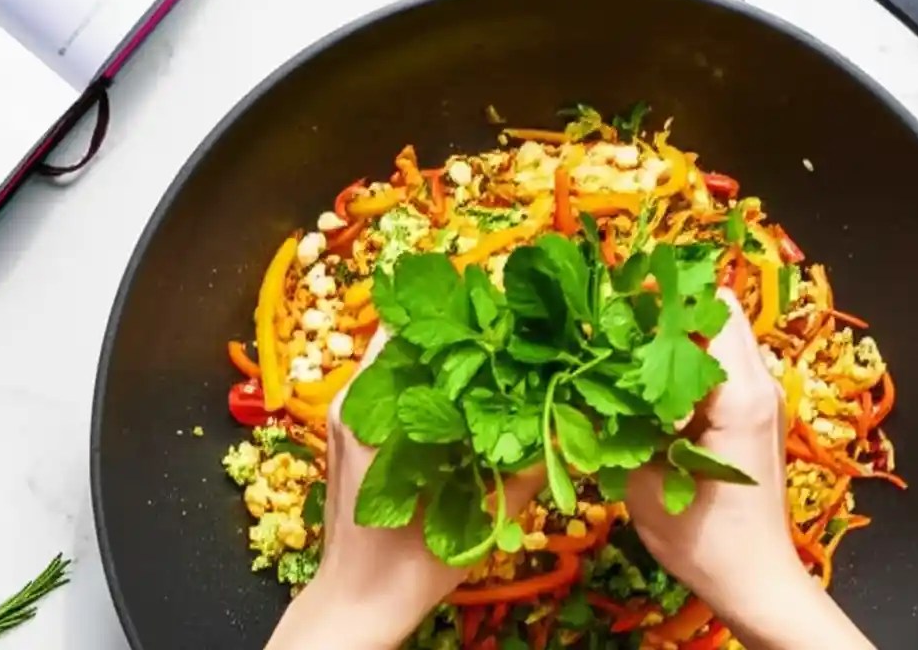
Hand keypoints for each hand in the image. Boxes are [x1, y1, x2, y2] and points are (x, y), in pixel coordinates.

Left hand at [266, 329, 543, 649]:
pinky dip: (426, 383)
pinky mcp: (352, 433)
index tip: (500, 314)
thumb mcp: (473, 521)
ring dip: (441, 357)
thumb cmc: (405, 567)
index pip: (409, 335)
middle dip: (454, 333)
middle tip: (506, 333)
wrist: (356, 603)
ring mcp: (348, 417)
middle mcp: (353, 404)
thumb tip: (569, 430)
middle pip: (404, 340)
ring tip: (493, 356)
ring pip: (398, 362)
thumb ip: (520, 475)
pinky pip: (392, 390)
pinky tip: (467, 395)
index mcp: (373, 416)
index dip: (456, 318)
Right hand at [625, 290, 872, 649]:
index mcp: (739, 394)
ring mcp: (762, 402)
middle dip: (666, 315)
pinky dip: (686, 371)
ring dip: (675, 344)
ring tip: (626, 357)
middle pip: (717, 317)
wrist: (756, 583)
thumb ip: (616, 425)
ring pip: (718, 345)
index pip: (712, 308)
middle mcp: (760, 387)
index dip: (666, 296)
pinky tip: (647, 393)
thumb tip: (580, 380)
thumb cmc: (704, 540)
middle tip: (615, 328)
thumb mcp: (644, 482)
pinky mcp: (754, 420)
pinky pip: (720, 374)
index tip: (619, 302)